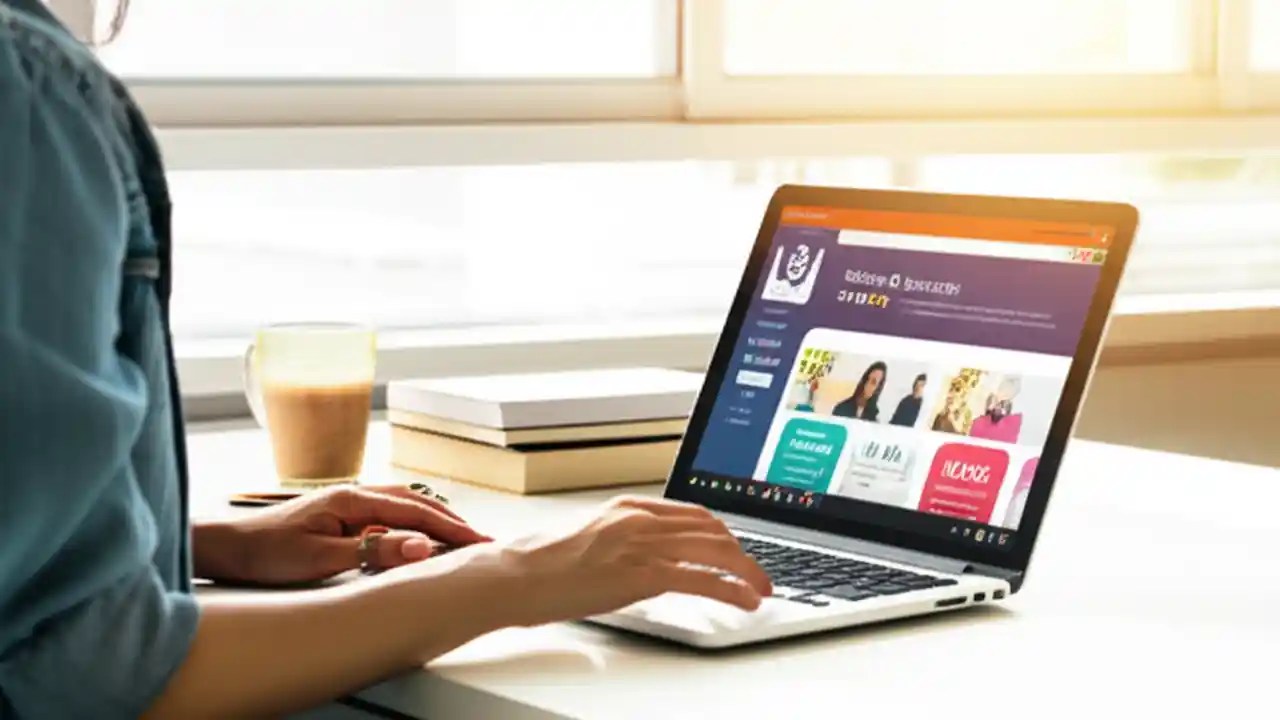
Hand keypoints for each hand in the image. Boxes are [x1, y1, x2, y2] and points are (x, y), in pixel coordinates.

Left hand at [194, 485, 490, 584]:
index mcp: (354, 499)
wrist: (227, 547)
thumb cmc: (267, 553)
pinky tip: (418, 536)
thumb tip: (422, 547)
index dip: (451, 528)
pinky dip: (413, 523)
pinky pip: (388, 515)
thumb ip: (374, 552)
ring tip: (459, 537)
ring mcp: (348, 503)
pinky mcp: (340, 515)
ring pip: (404, 506)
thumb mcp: (322, 558)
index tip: (480, 542)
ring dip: (434, 520)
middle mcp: (355, 494)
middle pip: (416, 502)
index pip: (416, 512)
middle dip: (451, 520)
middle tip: (482, 540)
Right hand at [461, 495, 771, 626]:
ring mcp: (642, 545)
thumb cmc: (540, 563)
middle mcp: (640, 519)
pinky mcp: (641, 574)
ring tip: (761, 590)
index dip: (723, 534)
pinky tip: (745, 601)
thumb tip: (643, 561)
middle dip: (742, 553)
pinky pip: (701, 580)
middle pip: (712, 529)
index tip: (736, 551)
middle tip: (757, 574)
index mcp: (628, 507)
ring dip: (747, 571)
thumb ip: (621, 542)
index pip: (692, 513)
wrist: (514, 574)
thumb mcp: (589, 539)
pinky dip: (731, 590)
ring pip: (715, 550)